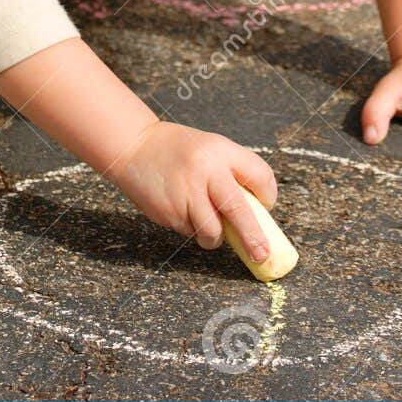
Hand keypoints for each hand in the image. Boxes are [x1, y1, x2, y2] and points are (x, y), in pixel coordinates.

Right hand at [105, 121, 278, 261]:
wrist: (133, 147)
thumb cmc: (179, 150)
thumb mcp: (210, 149)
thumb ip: (232, 174)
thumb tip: (256, 215)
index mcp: (221, 150)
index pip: (259, 175)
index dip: (267, 195)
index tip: (265, 206)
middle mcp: (205, 171)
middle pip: (238, 210)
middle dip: (253, 237)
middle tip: (262, 255)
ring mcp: (186, 193)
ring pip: (213, 231)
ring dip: (216, 236)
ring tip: (209, 224)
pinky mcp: (170, 212)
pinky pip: (191, 231)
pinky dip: (192, 227)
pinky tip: (181, 208)